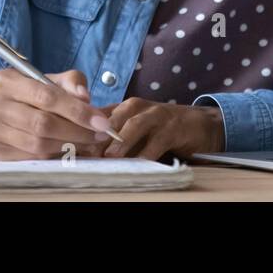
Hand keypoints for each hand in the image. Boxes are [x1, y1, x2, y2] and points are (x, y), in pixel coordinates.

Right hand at [0, 68, 113, 160]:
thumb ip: (68, 82)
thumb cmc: (20, 95)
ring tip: (87, 142)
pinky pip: (30, 158)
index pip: (47, 96)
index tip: (101, 121)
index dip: (77, 111)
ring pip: (37, 144)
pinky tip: (66, 149)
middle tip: (99, 135)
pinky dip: (52, 155)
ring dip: (68, 145)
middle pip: (43, 124)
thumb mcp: (41, 79)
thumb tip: (85, 98)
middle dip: (77, 131)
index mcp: (7, 81)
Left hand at [98, 98, 225, 161]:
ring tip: (110, 155)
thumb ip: (114, 140)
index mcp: (124, 108)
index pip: (100, 115)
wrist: (200, 125)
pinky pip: (158, 141)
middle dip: (99, 134)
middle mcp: (138, 107)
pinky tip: (140, 164)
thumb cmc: (161, 131)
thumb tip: (86, 155)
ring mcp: (157, 116)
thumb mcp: (135, 133)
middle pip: (114, 117)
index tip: (72, 147)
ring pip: (135, 125)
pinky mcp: (174, 128)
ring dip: (121, 141)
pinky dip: (147, 153)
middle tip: (86, 152)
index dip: (86, 130)